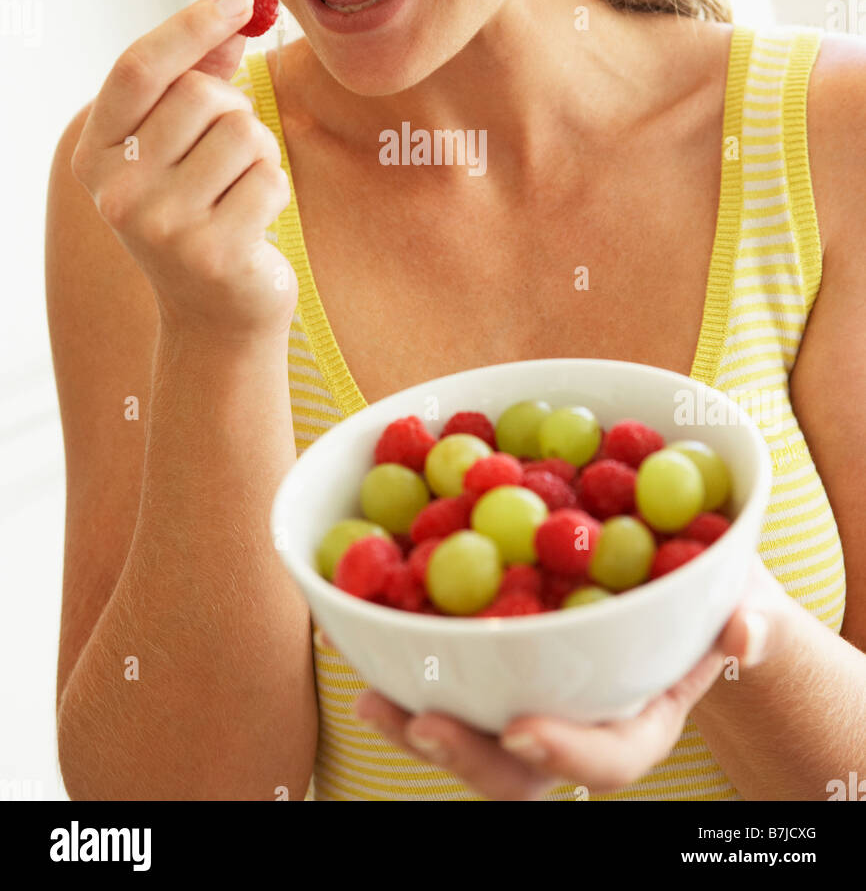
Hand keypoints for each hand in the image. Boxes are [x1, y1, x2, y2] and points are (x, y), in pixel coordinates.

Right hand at [71, 0, 297, 343]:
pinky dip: (275, 191)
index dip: (190, 25)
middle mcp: (115, 190)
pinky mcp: (211, 253)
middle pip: (203, 96)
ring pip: (245, 133)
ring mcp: (160, 226)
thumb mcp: (182, 144)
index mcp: (97, 152)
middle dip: (235, 111)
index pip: (139, 68)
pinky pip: (270, 178)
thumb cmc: (200, 211)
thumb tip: (232, 3)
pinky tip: (254, 221)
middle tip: (229, 155)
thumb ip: (199, 75)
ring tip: (239, 190)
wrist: (214, 313)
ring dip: (260, 154)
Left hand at [318, 557, 784, 799]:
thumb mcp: (738, 599)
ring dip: (419, 723)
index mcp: (638, 717)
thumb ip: (743, 619)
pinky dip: (405, 667)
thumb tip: (745, 630)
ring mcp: (531, 700)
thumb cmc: (708, 592)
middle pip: (522, 770)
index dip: (566, 751)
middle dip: (471, 756)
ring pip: (475, 737)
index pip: (609, 759)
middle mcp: (577, 721)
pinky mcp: (491, 667)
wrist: (674, 574)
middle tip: (424, 724)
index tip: (523, 730)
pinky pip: (449, 684)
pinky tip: (363, 645)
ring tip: (377, 700)